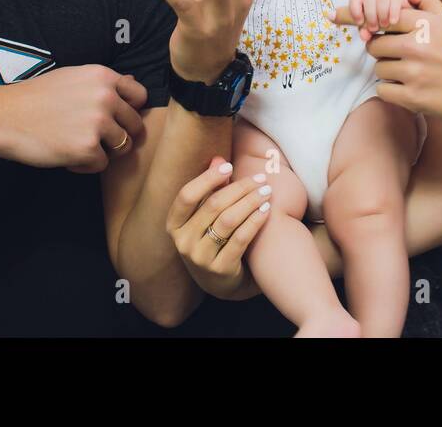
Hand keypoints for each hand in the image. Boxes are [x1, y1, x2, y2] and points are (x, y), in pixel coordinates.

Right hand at [0, 64, 147, 171]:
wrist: (2, 116)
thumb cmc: (33, 97)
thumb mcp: (71, 77)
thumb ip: (102, 83)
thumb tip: (132, 81)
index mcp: (102, 76)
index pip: (140, 96)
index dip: (131, 110)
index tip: (116, 119)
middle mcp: (105, 97)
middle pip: (135, 125)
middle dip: (119, 135)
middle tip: (94, 138)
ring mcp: (98, 123)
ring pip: (123, 146)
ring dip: (104, 151)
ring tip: (78, 146)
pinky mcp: (87, 148)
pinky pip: (102, 164)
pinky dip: (86, 165)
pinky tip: (67, 156)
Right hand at [166, 157, 270, 300]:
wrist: (221, 282)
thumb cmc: (214, 240)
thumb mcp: (207, 216)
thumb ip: (211, 188)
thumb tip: (218, 158)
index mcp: (174, 224)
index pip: (186, 195)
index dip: (208, 178)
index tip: (229, 166)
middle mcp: (183, 242)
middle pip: (213, 205)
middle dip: (240, 188)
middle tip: (260, 178)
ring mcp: (200, 258)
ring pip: (228, 221)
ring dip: (250, 202)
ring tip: (266, 191)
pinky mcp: (220, 270)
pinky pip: (240, 239)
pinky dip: (255, 221)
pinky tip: (266, 210)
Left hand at [331, 0, 441, 119]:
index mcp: (423, 25)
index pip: (379, 17)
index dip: (361, 20)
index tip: (336, 17)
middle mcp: (417, 46)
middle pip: (373, 45)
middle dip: (381, 49)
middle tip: (400, 53)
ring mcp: (414, 73)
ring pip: (378, 69)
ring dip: (387, 70)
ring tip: (410, 71)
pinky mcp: (413, 97)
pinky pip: (382, 91)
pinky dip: (390, 90)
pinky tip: (408, 87)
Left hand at [348, 0, 412, 42]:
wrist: (397, 13)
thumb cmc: (378, 18)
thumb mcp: (369, 24)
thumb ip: (364, 30)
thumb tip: (364, 36)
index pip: (354, 0)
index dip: (355, 11)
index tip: (360, 23)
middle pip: (369, 0)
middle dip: (371, 17)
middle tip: (374, 28)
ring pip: (381, 1)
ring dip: (382, 15)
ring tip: (384, 25)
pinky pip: (394, 2)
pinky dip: (393, 13)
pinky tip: (392, 21)